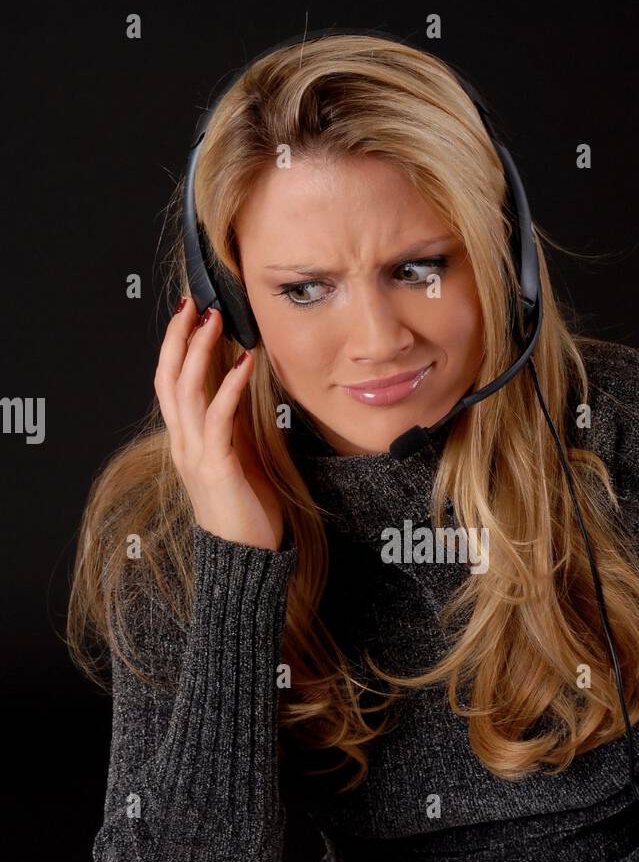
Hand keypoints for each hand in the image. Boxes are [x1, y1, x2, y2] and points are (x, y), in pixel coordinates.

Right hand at [155, 299, 284, 550]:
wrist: (244, 558)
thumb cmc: (246, 511)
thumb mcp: (239, 456)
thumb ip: (234, 424)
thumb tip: (240, 386)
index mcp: (185, 441)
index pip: (171, 384)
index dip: (177, 347)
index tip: (190, 315)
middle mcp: (183, 443)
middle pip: (169, 379)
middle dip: (179, 338)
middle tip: (194, 303)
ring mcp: (195, 454)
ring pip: (187, 392)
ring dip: (200, 352)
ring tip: (215, 320)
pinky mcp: (216, 466)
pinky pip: (219, 419)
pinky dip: (229, 387)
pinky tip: (244, 364)